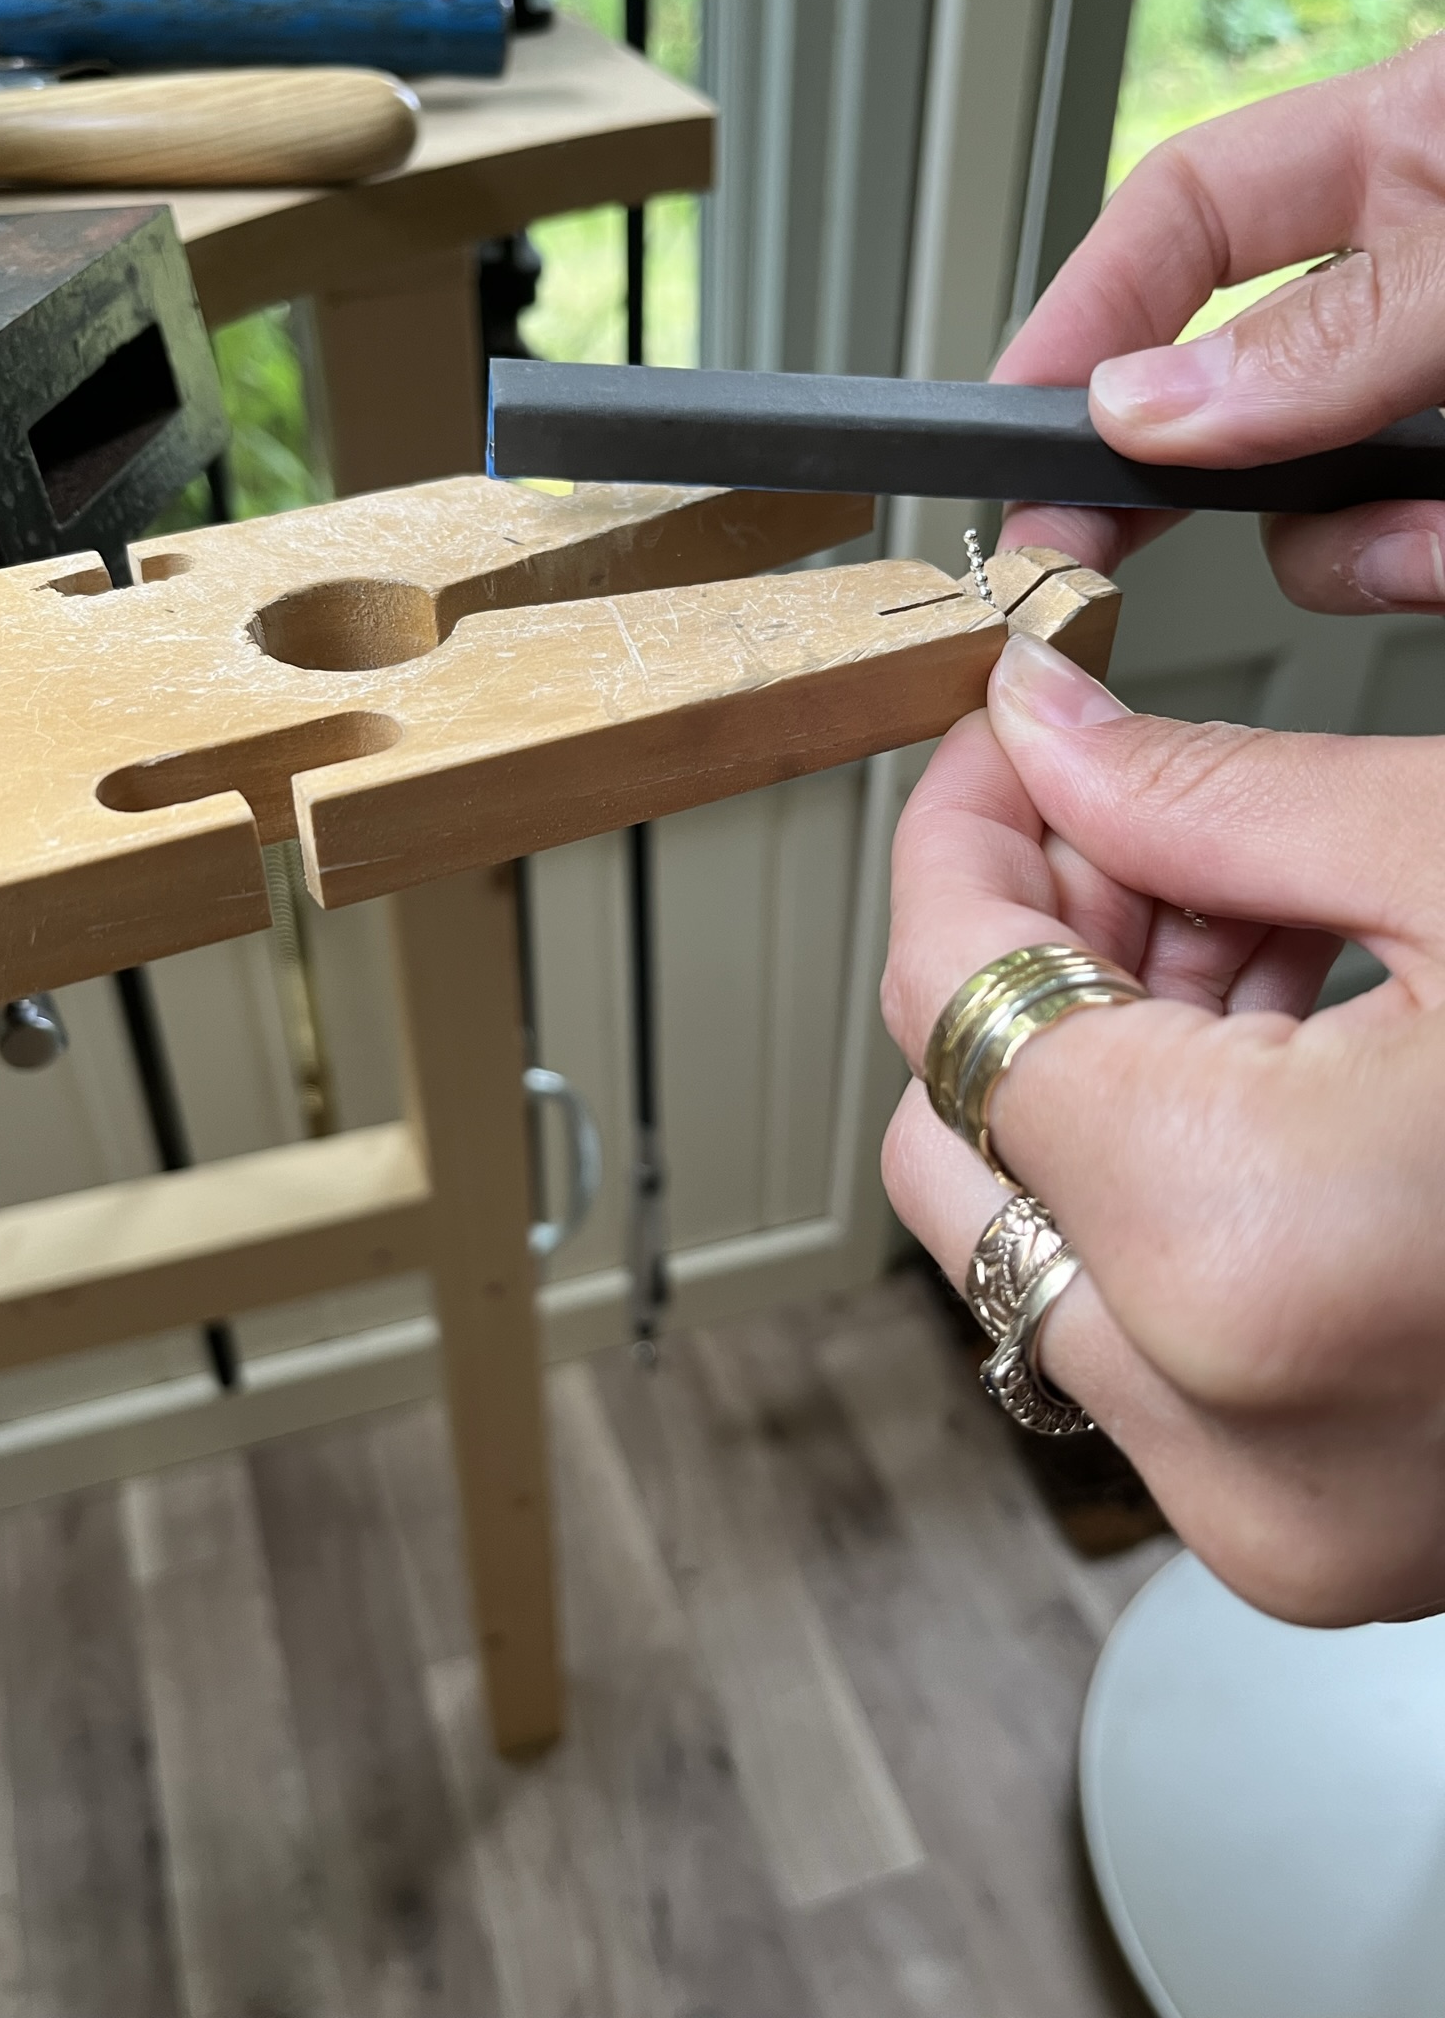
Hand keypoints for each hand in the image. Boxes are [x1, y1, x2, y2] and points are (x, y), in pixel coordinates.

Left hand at [880, 633, 1444, 1626]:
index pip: (948, 1000)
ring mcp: (1262, 1508)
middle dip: (1026, 948)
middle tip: (1123, 814)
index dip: (959, 836)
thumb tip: (1056, 732)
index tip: (1003, 742)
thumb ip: (1221, 794)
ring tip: (1237, 917)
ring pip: (1034, 1232)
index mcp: (1247, 1244)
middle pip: (958, 1131)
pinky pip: (1138, 1320)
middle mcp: (1219, 1424)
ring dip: (1102, 1057)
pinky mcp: (1315, 1533)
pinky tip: (1281, 1042)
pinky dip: (1170, 1171)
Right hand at [993, 32, 1444, 611]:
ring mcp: (1441, 400)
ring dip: (1346, 548)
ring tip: (1421, 542)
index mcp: (1411, 153)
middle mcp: (1416, 283)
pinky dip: (1416, 570)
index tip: (1013, 423)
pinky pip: (1396, 557)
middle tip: (1076, 560)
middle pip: (1224, 394)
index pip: (1187, 214)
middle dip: (1166, 485)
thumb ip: (1329, 333)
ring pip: (1316, 506)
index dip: (1084, 315)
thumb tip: (1149, 407)